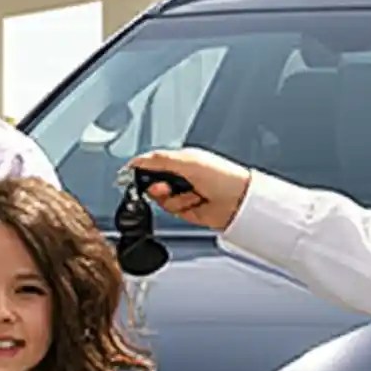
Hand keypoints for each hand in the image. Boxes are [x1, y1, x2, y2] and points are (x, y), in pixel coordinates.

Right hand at [127, 148, 252, 230]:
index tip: (132, 175)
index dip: (140, 169)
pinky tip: (195, 202)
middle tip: (166, 187)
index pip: (152, 162)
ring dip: (174, 198)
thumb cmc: (222, 176)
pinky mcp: (187, 210)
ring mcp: (184, 193)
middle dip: (158, 187)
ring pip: (161, 199)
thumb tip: (135, 161)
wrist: (239, 200)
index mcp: (181, 160)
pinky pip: (172, 210)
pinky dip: (182, 207)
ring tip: (191, 194)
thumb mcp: (186, 162)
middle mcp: (181, 176)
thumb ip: (158, 160)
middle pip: (153, 183)